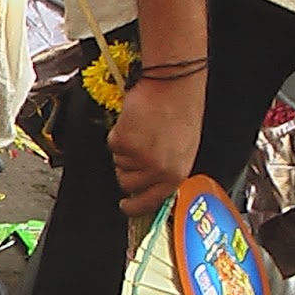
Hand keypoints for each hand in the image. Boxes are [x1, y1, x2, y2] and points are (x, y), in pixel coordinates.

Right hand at [106, 72, 205, 215]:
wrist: (173, 87)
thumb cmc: (180, 111)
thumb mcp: (182, 148)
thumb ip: (167, 168)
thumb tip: (149, 182)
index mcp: (177, 172)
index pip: (152, 201)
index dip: (135, 207)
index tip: (125, 207)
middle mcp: (159, 170)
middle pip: (128, 183)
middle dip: (126, 169)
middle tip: (136, 149)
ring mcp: (141, 157)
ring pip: (118, 163)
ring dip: (124, 148)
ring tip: (141, 130)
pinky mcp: (124, 143)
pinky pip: (112, 145)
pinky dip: (118, 133)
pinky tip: (134, 122)